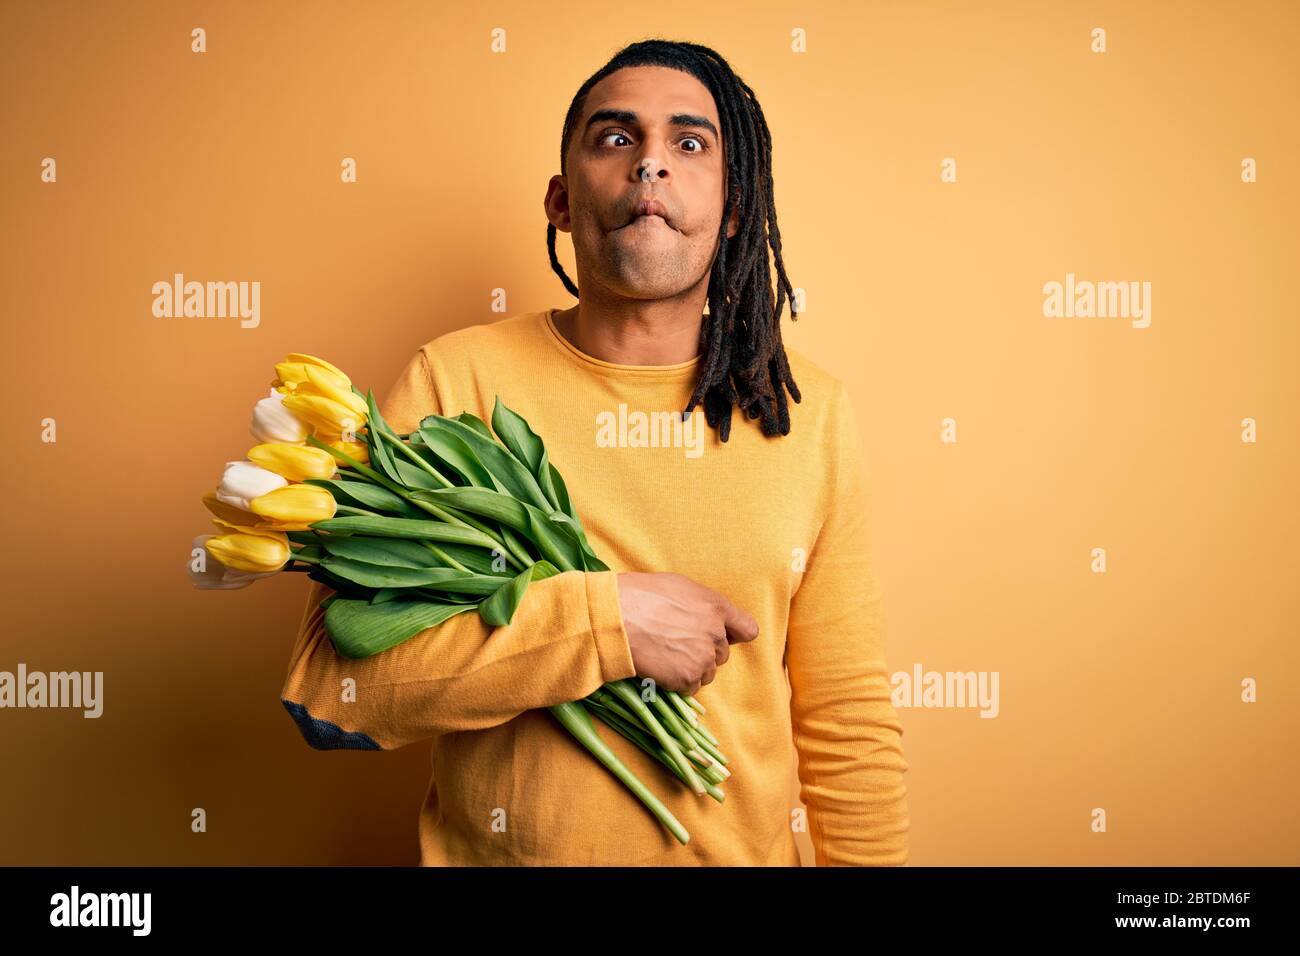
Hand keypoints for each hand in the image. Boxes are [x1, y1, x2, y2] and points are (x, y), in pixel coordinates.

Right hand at [615, 571, 758, 695]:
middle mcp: (715, 633)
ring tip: (665, 657)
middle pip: (722, 653)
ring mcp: (703, 657)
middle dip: (704, 652)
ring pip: (707, 672)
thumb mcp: (677, 587)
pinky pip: (691, 687)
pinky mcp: (688, 677)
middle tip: (677, 645)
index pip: (747, 629)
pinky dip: (677, 683)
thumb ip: (699, 604)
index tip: (724, 637)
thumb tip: (702, 614)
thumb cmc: (639, 596)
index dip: (735, 635)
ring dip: (691, 669)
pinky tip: (660, 669)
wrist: (616, 619)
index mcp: (716, 607)